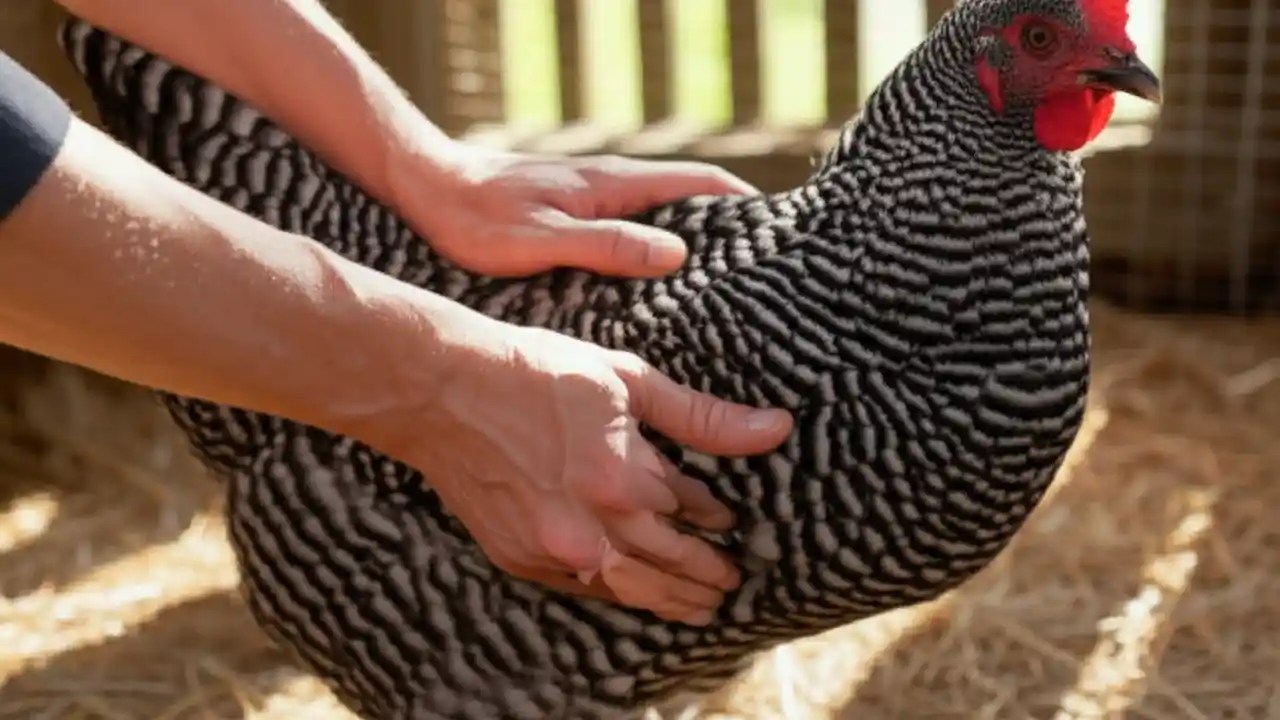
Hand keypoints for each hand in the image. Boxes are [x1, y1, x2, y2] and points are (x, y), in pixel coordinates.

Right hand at [383, 323, 792, 624]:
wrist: (443, 391)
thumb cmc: (535, 372)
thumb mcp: (628, 379)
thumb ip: (704, 417)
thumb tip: (777, 429)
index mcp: (625, 478)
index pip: (690, 508)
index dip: (714, 516)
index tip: (729, 521)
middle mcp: (593, 525)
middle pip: (669, 561)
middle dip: (706, 574)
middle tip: (730, 583)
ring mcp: (554, 548)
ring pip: (631, 589)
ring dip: (670, 601)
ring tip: (699, 610)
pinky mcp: (520, 558)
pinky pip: (583, 589)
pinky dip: (616, 594)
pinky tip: (633, 595)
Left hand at [391, 142, 758, 277]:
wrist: (427, 188)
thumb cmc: (478, 216)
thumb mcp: (543, 238)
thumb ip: (608, 244)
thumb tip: (679, 253)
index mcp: (615, 185)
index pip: (701, 185)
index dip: (746, 204)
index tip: (782, 234)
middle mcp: (613, 187)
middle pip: (690, 203)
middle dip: (729, 231)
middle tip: (763, 278)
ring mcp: (596, 202)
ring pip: (662, 221)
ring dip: (694, 246)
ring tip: (723, 292)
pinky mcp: (577, 218)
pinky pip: (633, 234)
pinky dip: (657, 254)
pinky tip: (657, 292)